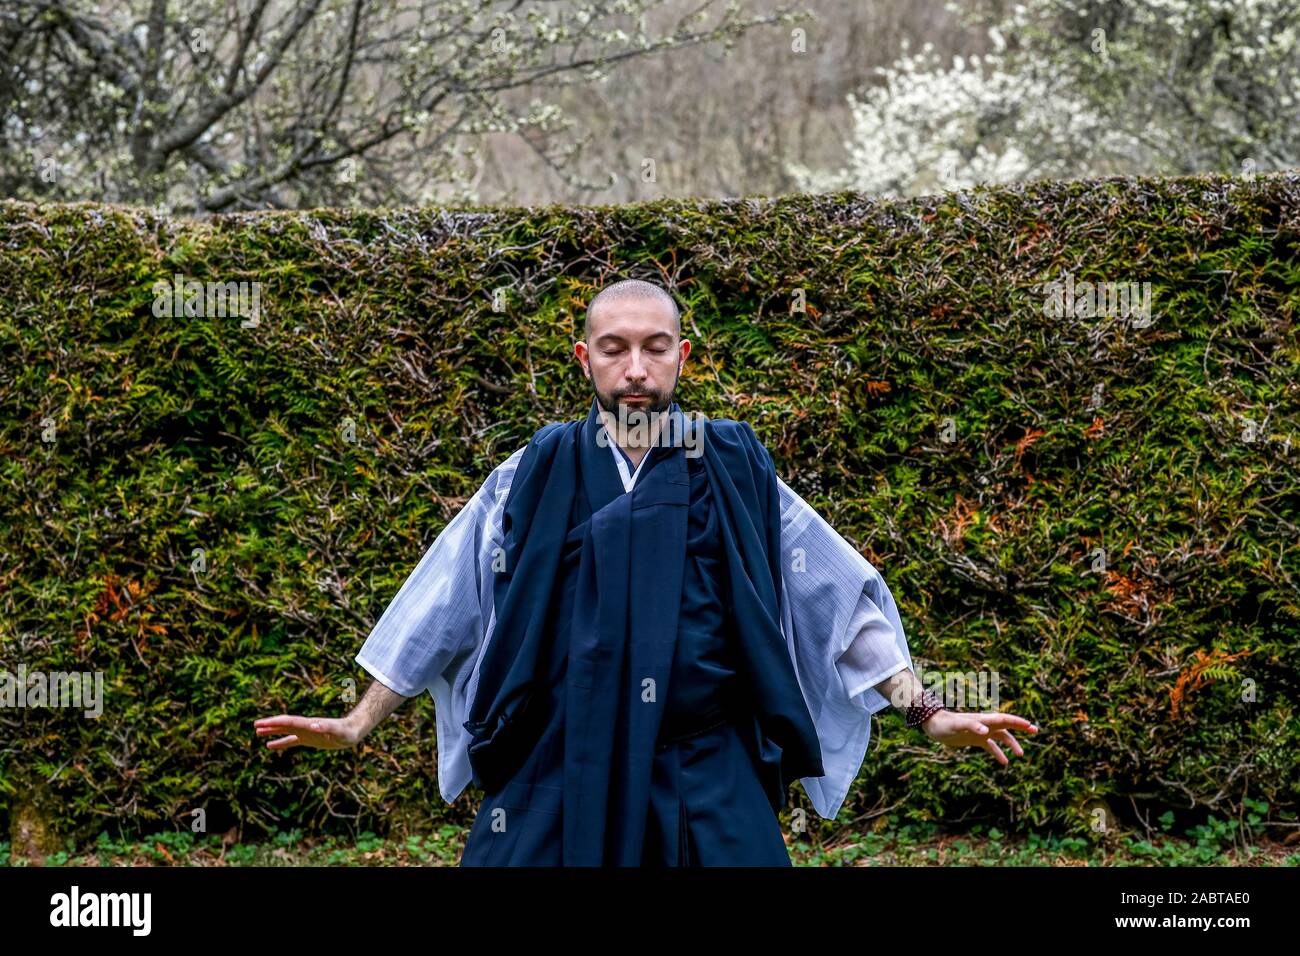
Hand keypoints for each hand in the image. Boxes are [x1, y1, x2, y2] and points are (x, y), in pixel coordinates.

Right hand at [253, 714, 358, 750]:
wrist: (353, 732)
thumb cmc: (346, 732)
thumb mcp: (337, 731)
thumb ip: (326, 727)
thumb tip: (313, 724)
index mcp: (309, 724)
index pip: (288, 722)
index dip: (274, 722)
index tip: (260, 723)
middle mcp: (305, 727)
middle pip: (284, 724)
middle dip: (270, 725)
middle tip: (255, 725)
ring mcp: (306, 733)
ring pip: (285, 731)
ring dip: (272, 732)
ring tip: (258, 733)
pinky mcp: (309, 739)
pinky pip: (291, 741)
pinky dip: (281, 743)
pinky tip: (271, 746)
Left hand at [920, 710, 1037, 764]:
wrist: (933, 725)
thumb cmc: (944, 724)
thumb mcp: (957, 726)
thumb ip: (971, 726)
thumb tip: (986, 732)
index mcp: (983, 720)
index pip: (1004, 719)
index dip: (1017, 722)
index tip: (1030, 726)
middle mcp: (984, 724)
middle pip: (1006, 725)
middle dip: (1020, 727)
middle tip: (1036, 730)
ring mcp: (980, 732)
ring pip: (1000, 737)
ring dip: (1011, 744)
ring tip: (1021, 754)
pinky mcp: (974, 739)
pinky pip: (990, 746)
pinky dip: (998, 753)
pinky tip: (1004, 763)